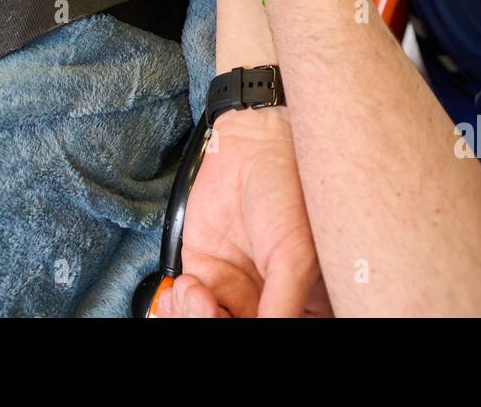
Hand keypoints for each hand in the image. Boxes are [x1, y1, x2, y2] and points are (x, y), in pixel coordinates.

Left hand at [153, 106, 329, 317]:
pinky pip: (183, 308)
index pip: (276, 333)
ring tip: (196, 293)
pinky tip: (185, 289)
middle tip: (212, 309)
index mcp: (303, 306)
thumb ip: (280, 307)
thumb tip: (267, 334)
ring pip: (206, 324)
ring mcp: (234, 291)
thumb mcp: (295, 257)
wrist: (256, 147)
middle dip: (214, 326)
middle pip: (237, 332)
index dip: (253, 333)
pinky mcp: (203, 272)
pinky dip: (177, 308)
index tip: (245, 320)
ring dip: (192, 319)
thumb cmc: (290, 193)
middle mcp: (268, 302)